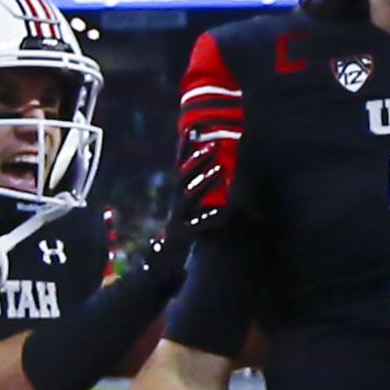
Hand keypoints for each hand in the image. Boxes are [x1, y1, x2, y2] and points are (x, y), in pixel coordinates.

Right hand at [141, 132, 235, 262]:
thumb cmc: (182, 228)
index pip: (180, 165)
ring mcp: (179, 218)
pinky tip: (225, 212)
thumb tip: (201, 165)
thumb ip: (193, 185)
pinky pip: (200, 224)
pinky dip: (211, 217)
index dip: (185, 147)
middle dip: (198, 161)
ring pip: (191, 196)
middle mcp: (176, 202)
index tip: (192, 129)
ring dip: (205, 182)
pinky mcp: (186, 234)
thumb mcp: (187, 204)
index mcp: (177, 193)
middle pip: (184, 177)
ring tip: (221, 171)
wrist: (164, 260)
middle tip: (213, 146)